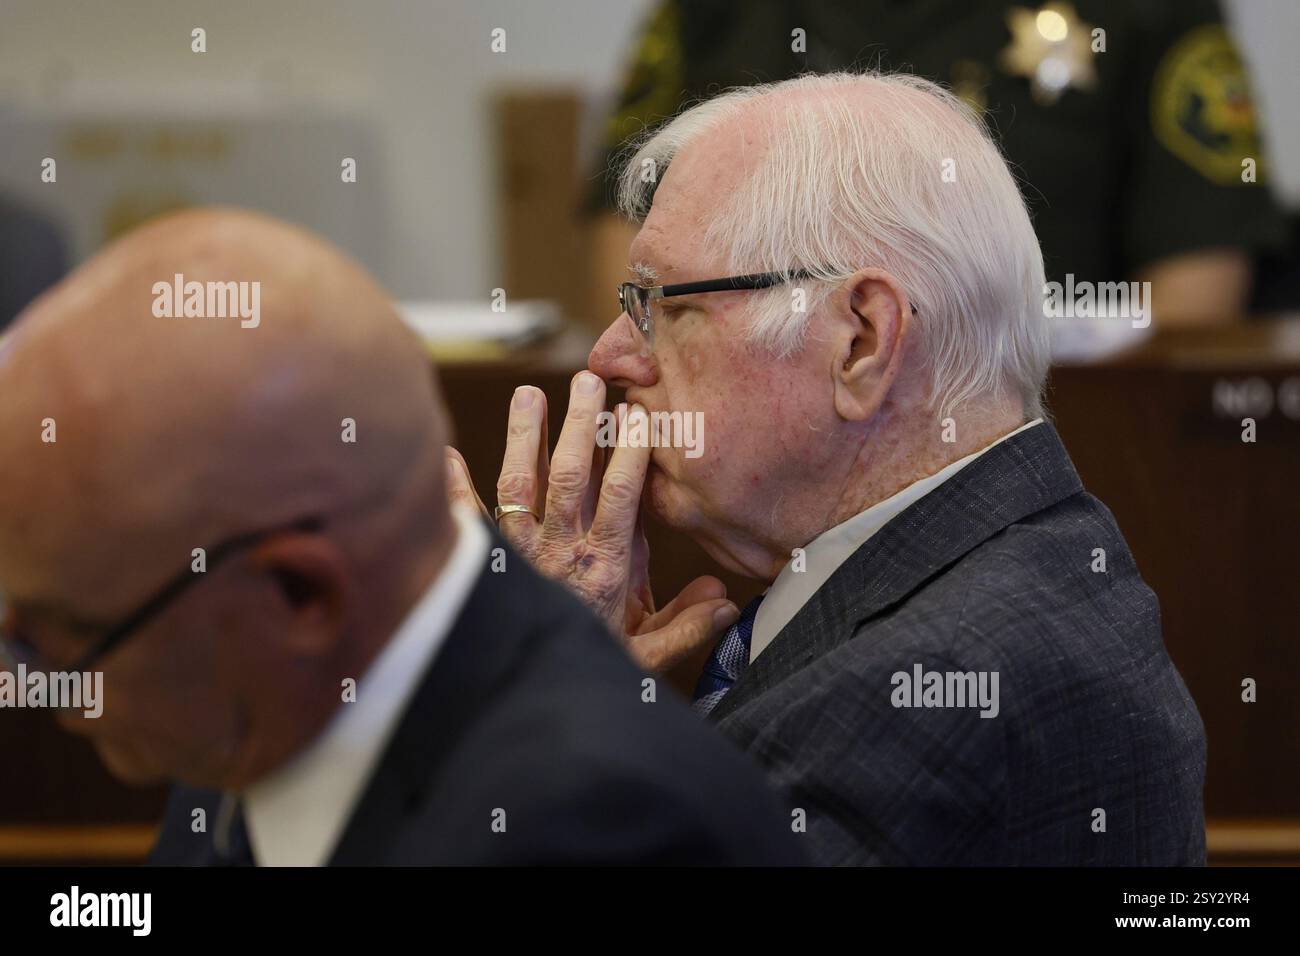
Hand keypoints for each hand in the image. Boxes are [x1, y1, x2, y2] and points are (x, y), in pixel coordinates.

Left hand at [445, 372, 738, 692]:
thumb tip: (724, 600)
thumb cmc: (589, 673)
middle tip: (589, 380)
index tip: (638, 413)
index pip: (621, 496)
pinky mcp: (488, 565)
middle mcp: (560, 552)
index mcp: (604, 567)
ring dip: (525, 438)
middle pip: (570, 476)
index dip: (631, 452)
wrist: (530, 699)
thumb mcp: (645, 659)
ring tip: (529, 394)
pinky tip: (445, 456)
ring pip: (521, 485)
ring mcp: (519, 555)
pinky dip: (454, 490)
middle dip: (580, 425)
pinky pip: (467, 524)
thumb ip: (683, 627)